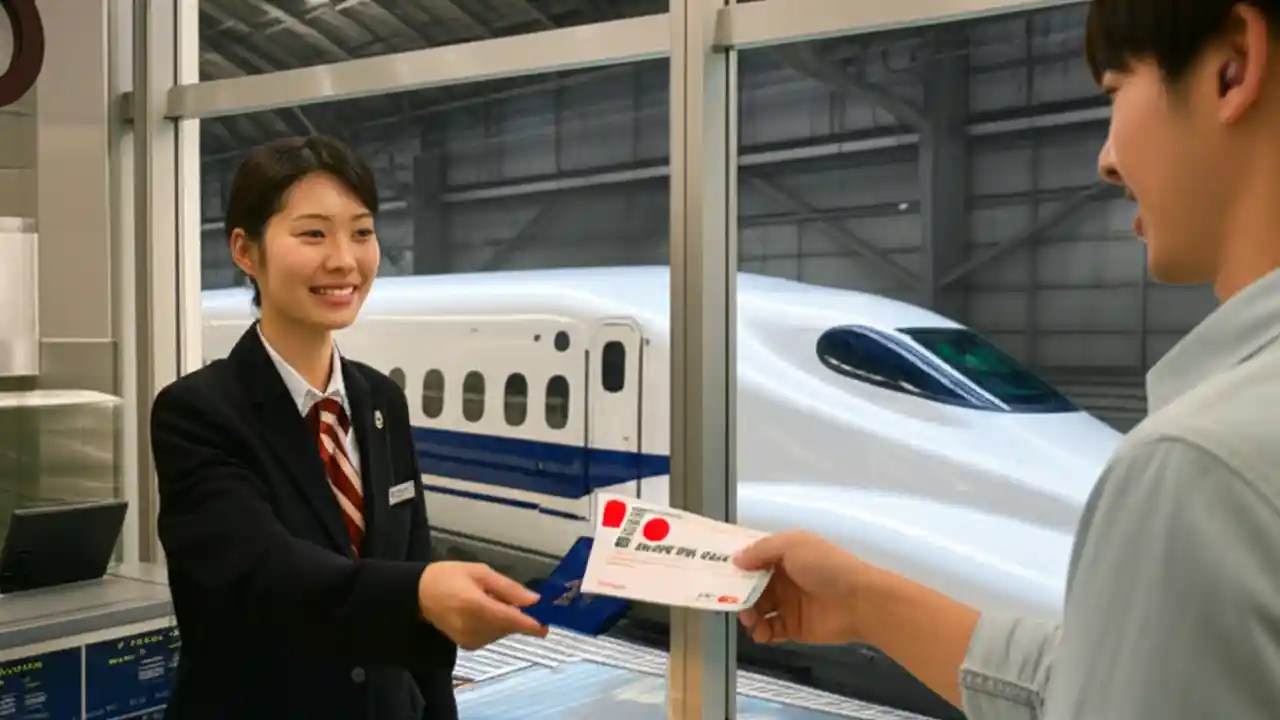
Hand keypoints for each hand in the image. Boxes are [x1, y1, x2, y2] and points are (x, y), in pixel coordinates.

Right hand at [416, 561, 548, 649]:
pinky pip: (493, 636)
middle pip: (509, 627)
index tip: (548, 622)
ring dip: (507, 620)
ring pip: (503, 632)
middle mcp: (473, 628)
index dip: (532, 623)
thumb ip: (508, 588)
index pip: (511, 620)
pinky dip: (497, 625)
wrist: (419, 594)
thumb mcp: (481, 573)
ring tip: (494, 601)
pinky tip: (487, 612)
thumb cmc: (450, 576)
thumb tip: (534, 600)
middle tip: (523, 601)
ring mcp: (470, 639)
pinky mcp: (468, 646)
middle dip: (520, 616)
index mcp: (476, 606)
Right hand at [733, 530, 863, 644]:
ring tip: (749, 620)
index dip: (736, 564)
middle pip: (750, 586)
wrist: (859, 601)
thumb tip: (736, 560)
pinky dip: (761, 632)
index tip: (714, 571)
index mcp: (784, 555)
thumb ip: (761, 550)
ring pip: (757, 609)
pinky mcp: (793, 627)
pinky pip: (769, 630)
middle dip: (737, 593)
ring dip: (748, 614)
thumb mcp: (792, 545)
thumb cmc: (826, 566)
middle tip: (729, 601)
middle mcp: (783, 578)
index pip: (753, 558)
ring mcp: (788, 603)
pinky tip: (761, 632)